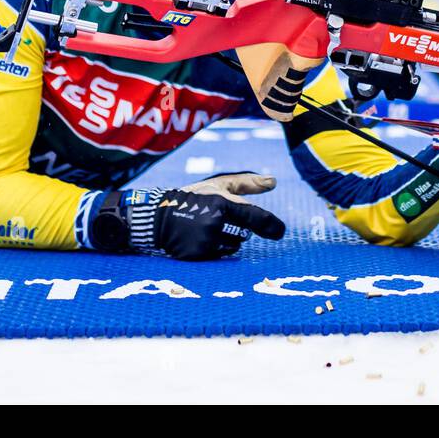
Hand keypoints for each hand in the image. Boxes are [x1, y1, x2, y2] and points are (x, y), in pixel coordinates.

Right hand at [88, 173, 284, 260]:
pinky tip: (198, 240)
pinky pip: (218, 256)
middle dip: (236, 230)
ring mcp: (206, 242)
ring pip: (232, 247)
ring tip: (205, 230)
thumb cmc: (193, 198)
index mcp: (222, 203)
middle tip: (216, 221)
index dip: (270, 225)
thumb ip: (247, 183)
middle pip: (243, 234)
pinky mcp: (198, 256)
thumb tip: (273, 181)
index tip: (281, 232)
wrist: (157, 218)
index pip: (254, 217)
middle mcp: (215, 224)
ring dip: (226, 241)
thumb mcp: (219, 185)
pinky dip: (213, 250)